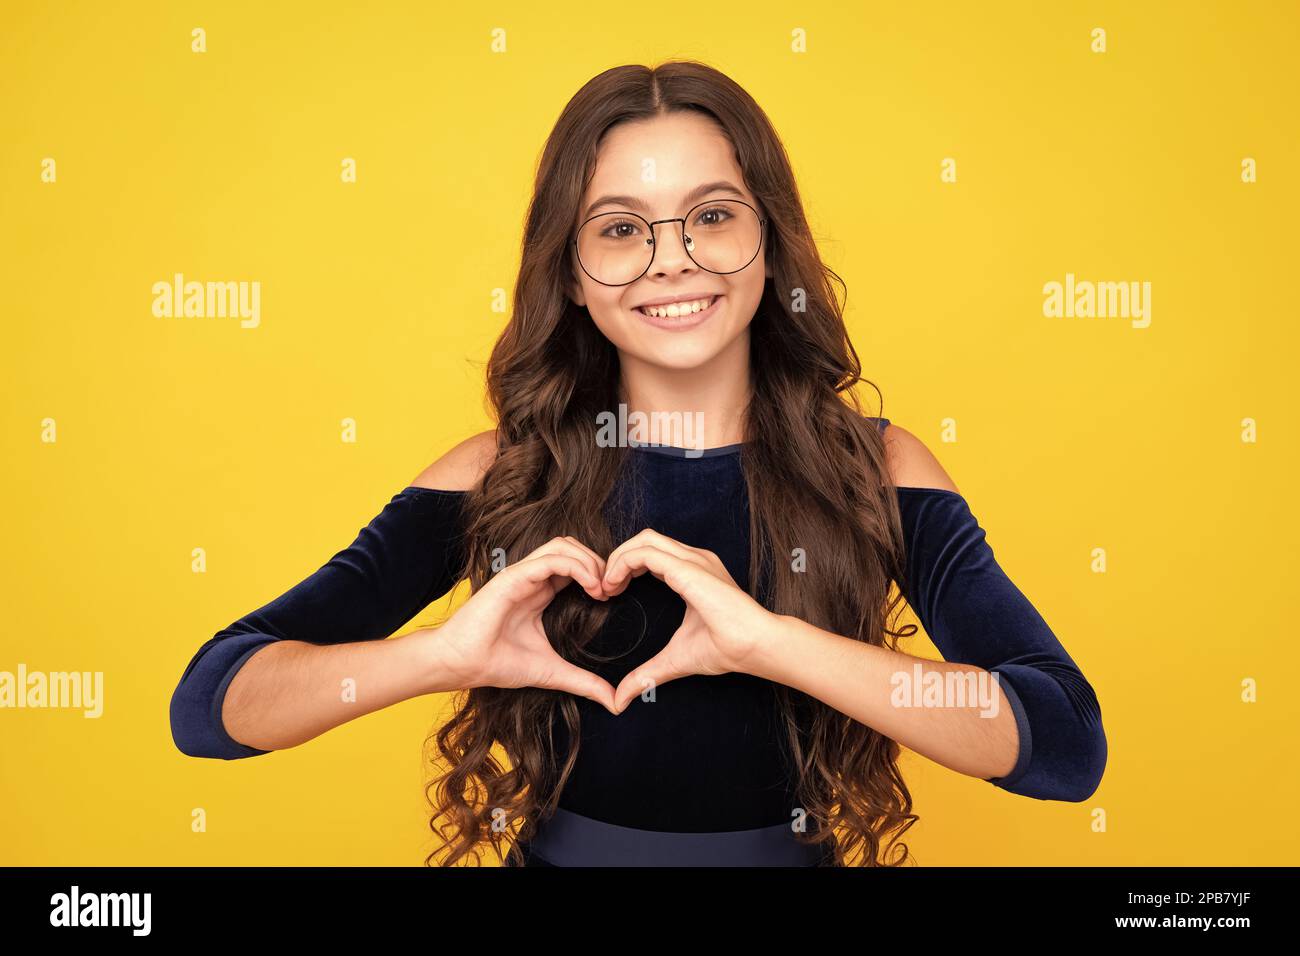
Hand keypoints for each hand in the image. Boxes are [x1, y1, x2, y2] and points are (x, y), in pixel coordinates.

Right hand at [433, 536, 618, 713]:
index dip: (598, 574)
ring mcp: (521, 575)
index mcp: (539, 592)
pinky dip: (577, 566)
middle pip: (572, 547)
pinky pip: (550, 559)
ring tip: (602, 588)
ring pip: (563, 545)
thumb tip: (615, 703)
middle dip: (598, 562)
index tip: (613, 598)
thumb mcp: (553, 672)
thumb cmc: (497, 664)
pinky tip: (591, 586)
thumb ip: (584, 682)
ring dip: (590, 561)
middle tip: (612, 590)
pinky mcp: (512, 577)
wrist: (461, 665)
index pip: (575, 565)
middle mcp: (531, 578)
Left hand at [601, 529, 778, 713]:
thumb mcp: (674, 660)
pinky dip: (623, 563)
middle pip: (645, 539)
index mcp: (693, 573)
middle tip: (604, 588)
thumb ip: (646, 674)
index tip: (611, 594)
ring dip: (618, 558)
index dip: (626, 567)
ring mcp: (693, 560)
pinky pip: (646, 553)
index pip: (652, 554)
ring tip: (607, 586)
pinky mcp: (688, 568)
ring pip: (644, 539)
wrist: (754, 646)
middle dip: (618, 558)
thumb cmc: (726, 649)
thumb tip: (620, 700)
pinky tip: (614, 585)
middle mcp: (693, 560)